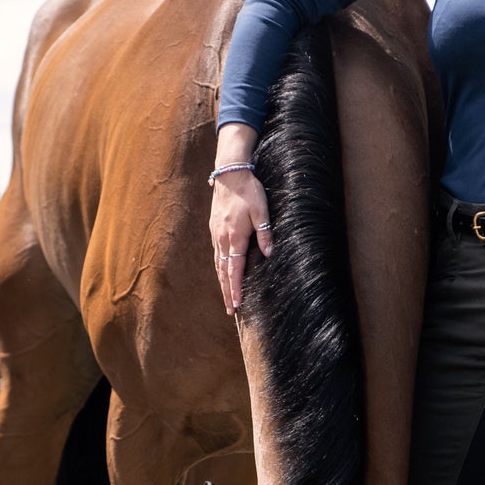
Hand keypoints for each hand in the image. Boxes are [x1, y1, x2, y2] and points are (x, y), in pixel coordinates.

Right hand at [209, 170, 272, 313]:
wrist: (230, 174)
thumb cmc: (249, 192)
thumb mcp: (261, 212)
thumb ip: (265, 234)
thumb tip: (270, 254)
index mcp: (234, 237)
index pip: (234, 269)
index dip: (235, 288)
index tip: (236, 304)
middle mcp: (222, 239)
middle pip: (223, 271)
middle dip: (227, 292)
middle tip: (230, 310)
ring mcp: (216, 234)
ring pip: (218, 263)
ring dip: (222, 282)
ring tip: (226, 296)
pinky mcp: (214, 228)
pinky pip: (216, 253)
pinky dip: (219, 267)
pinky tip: (221, 272)